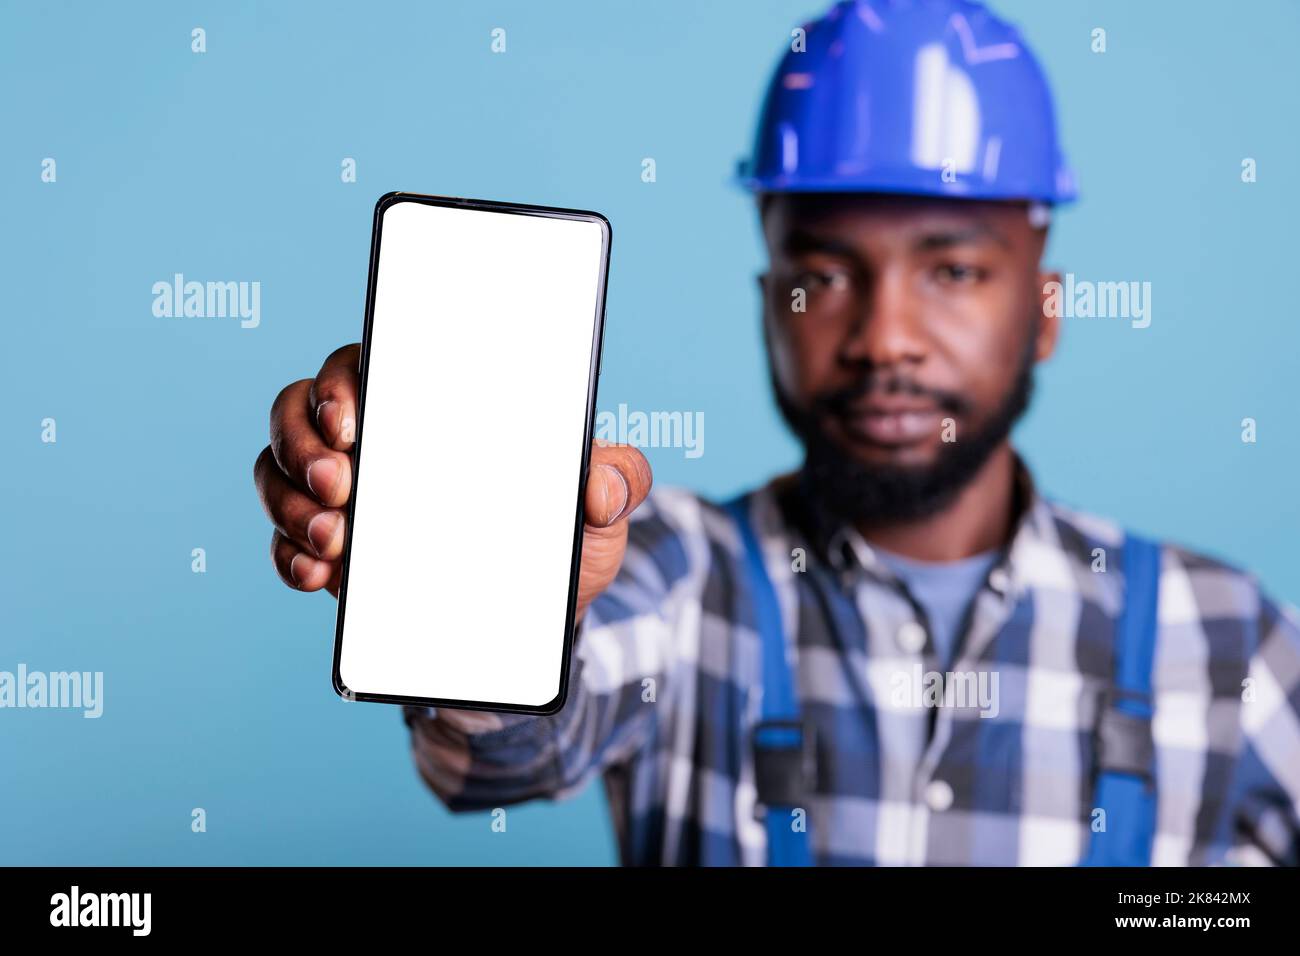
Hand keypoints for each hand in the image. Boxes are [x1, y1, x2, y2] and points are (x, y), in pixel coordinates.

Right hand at [253, 344, 653, 618]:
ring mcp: (346, 495)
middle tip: (340, 486)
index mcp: (434, 405)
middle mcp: (378, 439)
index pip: (366, 363)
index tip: (352, 419)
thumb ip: (621, 479)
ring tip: (335, 538)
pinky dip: (288, 556)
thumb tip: (599, 487)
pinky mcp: (334, 552)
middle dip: (303, 444)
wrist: (543, 619)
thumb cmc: (566, 539)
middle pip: (300, 410)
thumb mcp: (606, 506)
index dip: (341, 381)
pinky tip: (317, 574)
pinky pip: (284, 542)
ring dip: (288, 501)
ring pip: (278, 470)